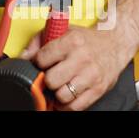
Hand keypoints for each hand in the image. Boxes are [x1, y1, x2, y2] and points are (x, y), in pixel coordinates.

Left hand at [19, 24, 135, 110]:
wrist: (115, 44)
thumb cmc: (86, 39)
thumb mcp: (63, 31)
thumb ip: (39, 41)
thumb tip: (23, 56)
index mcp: (71, 41)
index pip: (42, 59)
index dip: (36, 63)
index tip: (39, 64)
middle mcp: (82, 59)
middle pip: (51, 80)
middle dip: (46, 80)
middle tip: (49, 76)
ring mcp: (91, 76)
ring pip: (62, 96)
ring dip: (56, 94)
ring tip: (58, 86)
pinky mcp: (98, 89)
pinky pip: (76, 107)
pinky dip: (67, 106)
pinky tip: (66, 97)